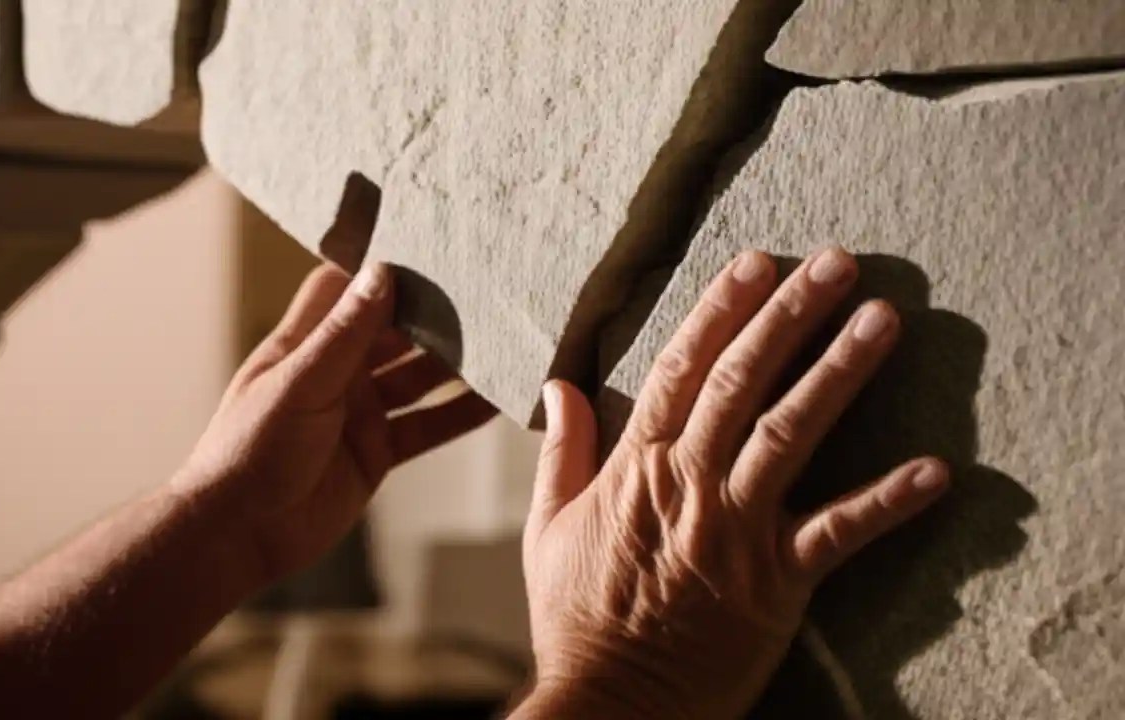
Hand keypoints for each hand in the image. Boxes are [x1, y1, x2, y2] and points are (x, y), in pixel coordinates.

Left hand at [175, 263, 495, 578]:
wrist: (238, 534)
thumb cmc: (249, 449)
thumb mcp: (300, 383)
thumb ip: (345, 333)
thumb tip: (382, 271)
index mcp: (306, 343)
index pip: (345, 287)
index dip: (379, 267)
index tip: (426, 242)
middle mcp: (336, 372)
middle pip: (394, 331)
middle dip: (433, 315)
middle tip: (485, 292)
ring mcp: (359, 412)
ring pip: (418, 378)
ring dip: (455, 366)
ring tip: (503, 344)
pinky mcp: (377, 452)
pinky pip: (426, 427)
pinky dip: (459, 416)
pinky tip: (495, 403)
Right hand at [517, 248, 949, 718]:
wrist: (609, 703)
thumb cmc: (577, 618)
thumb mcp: (548, 528)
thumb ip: (561, 451)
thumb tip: (557, 385)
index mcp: (636, 465)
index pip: (681, 368)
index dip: (721, 310)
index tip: (756, 263)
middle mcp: (689, 483)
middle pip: (742, 381)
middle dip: (789, 315)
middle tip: (837, 264)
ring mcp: (735, 530)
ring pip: (790, 434)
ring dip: (838, 373)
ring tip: (882, 321)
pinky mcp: (776, 584)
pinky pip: (838, 534)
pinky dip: (886, 501)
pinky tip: (935, 470)